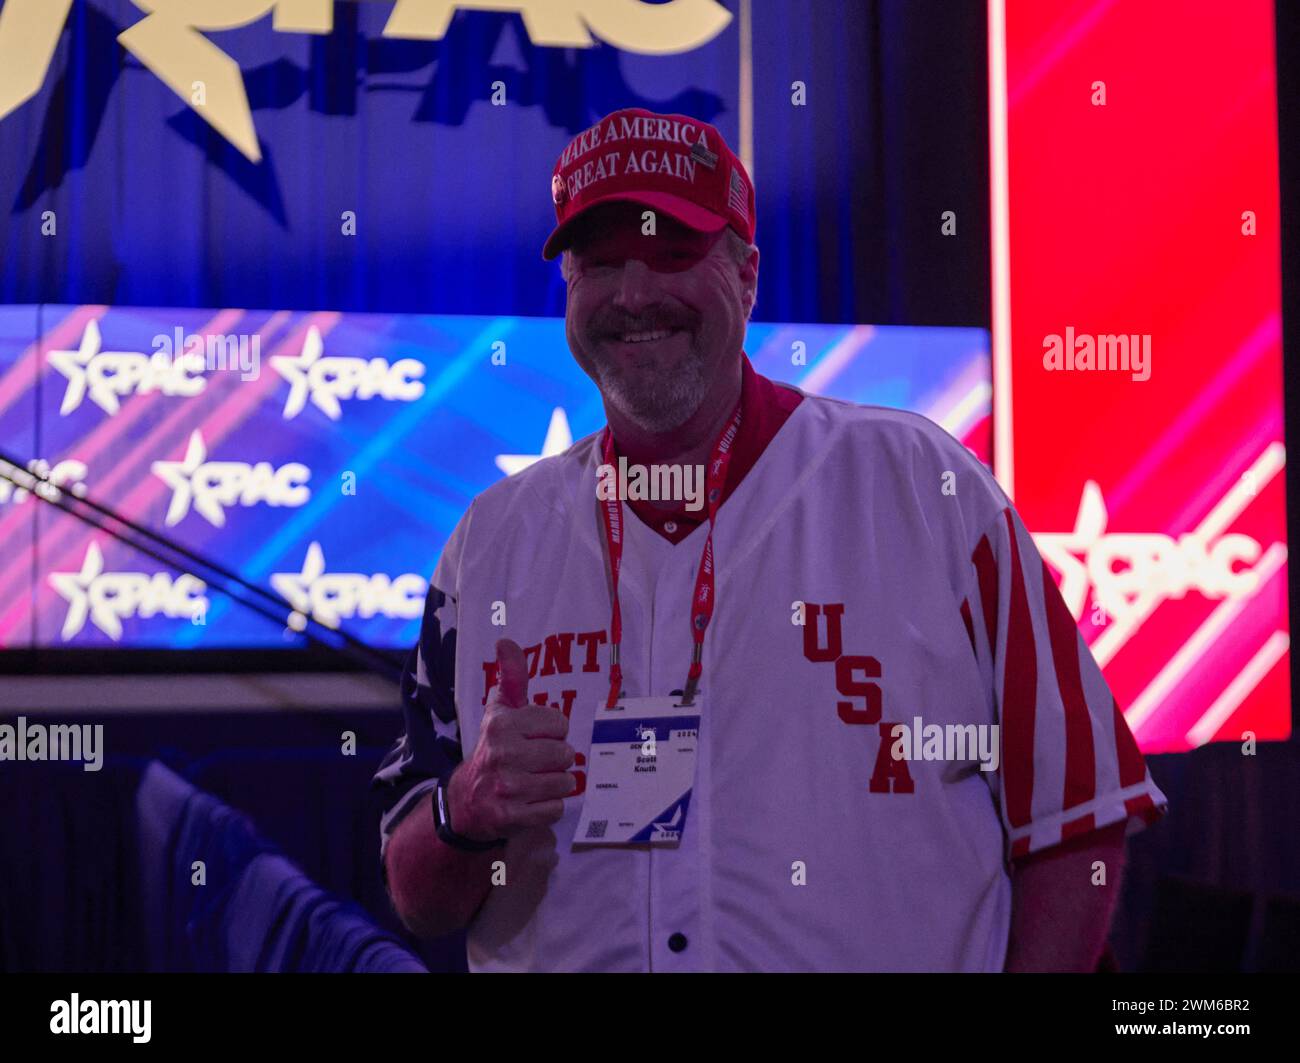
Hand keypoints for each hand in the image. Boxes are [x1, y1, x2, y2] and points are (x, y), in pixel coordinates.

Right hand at [447, 639, 575, 840]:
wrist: (467, 802)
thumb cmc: (494, 750)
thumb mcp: (500, 711)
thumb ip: (511, 677)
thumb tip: (505, 640)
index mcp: (502, 724)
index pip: (560, 723)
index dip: (554, 732)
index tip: (536, 737)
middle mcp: (502, 753)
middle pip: (565, 754)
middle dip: (557, 760)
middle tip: (537, 763)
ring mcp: (506, 787)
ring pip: (564, 782)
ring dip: (556, 784)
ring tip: (535, 782)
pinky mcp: (510, 816)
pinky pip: (555, 808)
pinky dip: (549, 807)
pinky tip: (531, 802)